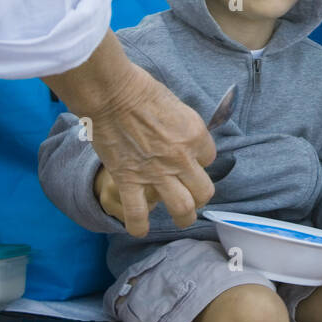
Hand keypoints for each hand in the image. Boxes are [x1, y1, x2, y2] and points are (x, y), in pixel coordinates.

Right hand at [44, 32, 216, 238]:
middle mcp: (182, 159)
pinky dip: (139, 226)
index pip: (210, 158)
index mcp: (196, 136)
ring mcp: (156, 173)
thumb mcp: (179, 107)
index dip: (200, 159)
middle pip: (204, 191)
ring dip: (184, 217)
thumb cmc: (143, 91)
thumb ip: (186, 130)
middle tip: (195, 196)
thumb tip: (188, 143)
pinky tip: (141, 230)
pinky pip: (138, 212)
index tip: (190, 157)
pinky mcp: (129, 180)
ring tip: (182, 218)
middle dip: (201, 196)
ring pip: (182, 208)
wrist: (111, 94)